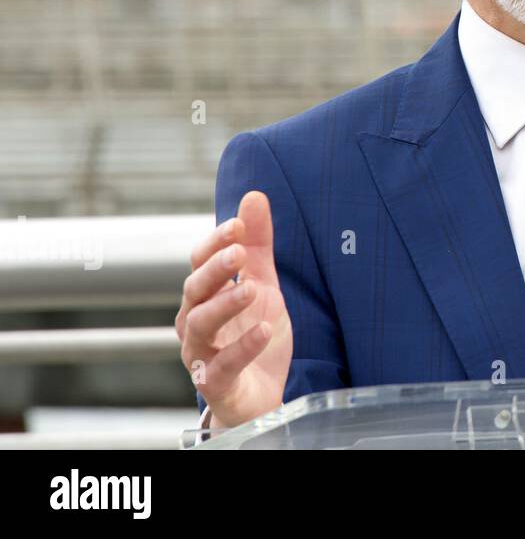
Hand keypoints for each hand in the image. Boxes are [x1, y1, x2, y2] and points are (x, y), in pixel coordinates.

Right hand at [176, 190, 292, 427]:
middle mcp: (195, 322)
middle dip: (215, 269)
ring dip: (225, 304)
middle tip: (239, 252)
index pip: (199, 261)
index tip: (239, 225)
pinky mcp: (215, 383)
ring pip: (201, 325)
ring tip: (252, 290)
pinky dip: (243, 347)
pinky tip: (264, 329)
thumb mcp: (264, 284)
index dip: (216, 242)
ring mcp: (201, 354)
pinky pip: (222, 365)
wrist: (261, 394)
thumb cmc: (254, 336)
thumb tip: (254, 196)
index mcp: (205, 295)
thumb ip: (258, 244)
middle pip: (194, 289)